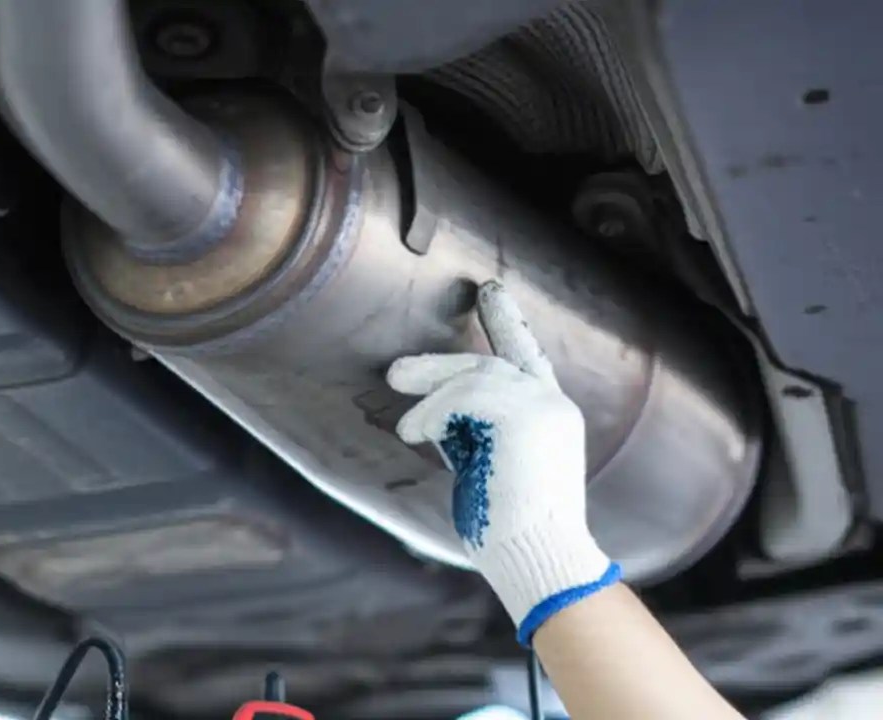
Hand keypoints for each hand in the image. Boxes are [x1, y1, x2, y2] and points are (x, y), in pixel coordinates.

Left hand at [387, 281, 619, 644]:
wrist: (539, 558)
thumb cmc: (510, 533)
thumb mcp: (492, 471)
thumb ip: (476, 435)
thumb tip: (435, 415)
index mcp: (553, 419)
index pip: (529, 359)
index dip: (508, 324)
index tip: (490, 293)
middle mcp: (553, 407)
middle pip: (492, 363)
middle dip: (439, 364)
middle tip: (397, 374)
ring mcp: (543, 408)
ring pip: (474, 376)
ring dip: (429, 395)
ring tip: (406, 429)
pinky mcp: (525, 416)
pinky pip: (465, 396)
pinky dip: (433, 413)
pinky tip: (416, 435)